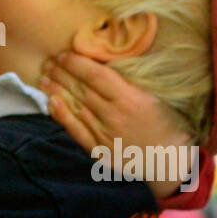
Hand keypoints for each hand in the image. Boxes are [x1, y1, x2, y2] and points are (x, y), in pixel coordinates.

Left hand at [40, 51, 194, 199]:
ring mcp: (104, 135)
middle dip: (62, 74)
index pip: (95, 75)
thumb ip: (129, 83)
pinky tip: (51, 103)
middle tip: (48, 62)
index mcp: (130, 99)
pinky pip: (76, 131)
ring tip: (44, 78)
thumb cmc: (168, 125)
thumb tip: (103, 66)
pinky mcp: (99, 151)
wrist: (172, 163)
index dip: (77, 63)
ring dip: (57, 91)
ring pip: (75, 107)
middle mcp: (113, 115)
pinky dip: (62, 116)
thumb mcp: (154, 97)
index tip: (64, 54)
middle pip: (81, 89)